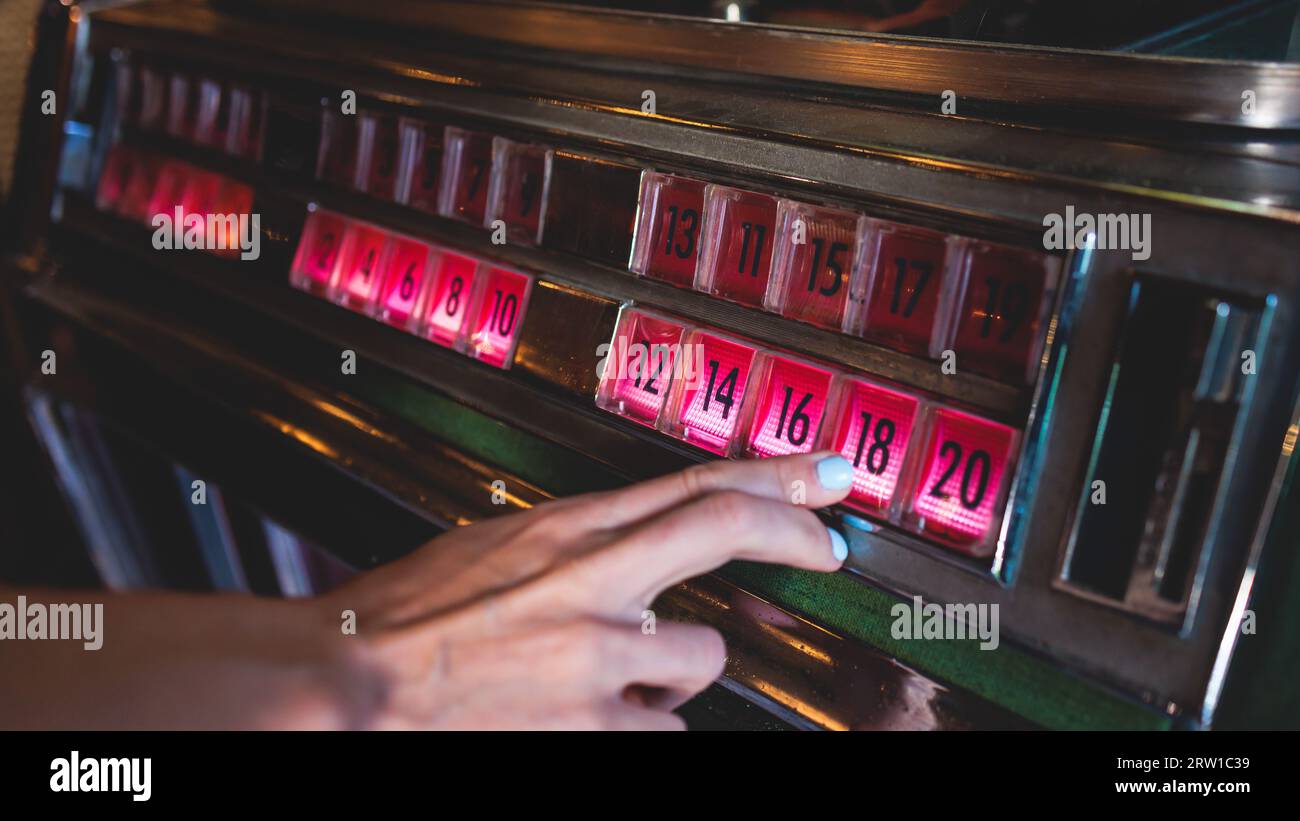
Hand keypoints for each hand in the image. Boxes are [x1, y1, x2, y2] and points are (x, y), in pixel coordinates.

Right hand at [323, 451, 854, 729]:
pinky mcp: (595, 723)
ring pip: (701, 657)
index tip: (821, 475)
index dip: (772, 475)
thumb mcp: (498, 548)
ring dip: (676, 671)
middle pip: (725, 528)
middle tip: (825, 545)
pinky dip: (638, 723)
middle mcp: (592, 579)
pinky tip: (593, 717)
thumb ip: (577, 548)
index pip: (692, 482)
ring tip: (621, 681)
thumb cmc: (411, 616)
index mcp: (566, 528)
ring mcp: (598, 654)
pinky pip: (663, 726)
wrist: (348, 680)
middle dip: (795, 531)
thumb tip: (636, 557)